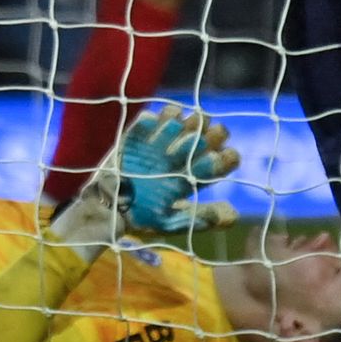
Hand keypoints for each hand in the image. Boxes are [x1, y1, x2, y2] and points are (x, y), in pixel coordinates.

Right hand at [112, 105, 239, 232]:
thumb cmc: (142, 216)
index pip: (220, 162)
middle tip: (207, 134)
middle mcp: (182, 157)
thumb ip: (198, 218)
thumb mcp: (171, 222)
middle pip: (207, 137)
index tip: (221, 156)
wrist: (107, 206)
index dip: (226, 158)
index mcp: (194, 176)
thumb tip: (233, 215)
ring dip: (186, 121)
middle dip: (212, 133)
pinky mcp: (139, 136)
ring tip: (181, 125)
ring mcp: (161, 143)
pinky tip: (156, 122)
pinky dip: (155, 118)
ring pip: (183, 122)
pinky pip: (150, 119)